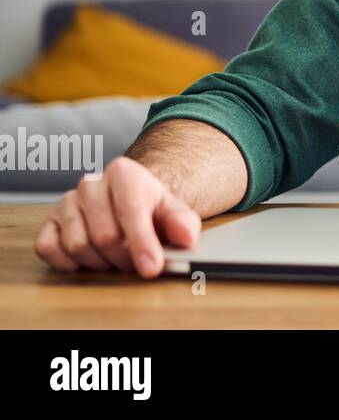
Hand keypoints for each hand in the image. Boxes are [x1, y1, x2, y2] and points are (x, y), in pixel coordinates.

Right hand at [34, 156, 201, 278]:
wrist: (130, 204)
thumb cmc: (152, 211)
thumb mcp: (174, 212)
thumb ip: (184, 223)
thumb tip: (187, 238)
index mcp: (123, 173)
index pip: (130, 210)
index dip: (142, 242)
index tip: (152, 268)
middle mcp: (90, 184)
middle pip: (104, 235)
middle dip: (125, 257)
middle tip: (137, 262)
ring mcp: (66, 202)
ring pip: (77, 245)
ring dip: (101, 262)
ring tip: (117, 258)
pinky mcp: (48, 222)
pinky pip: (48, 249)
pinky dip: (68, 263)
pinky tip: (89, 260)